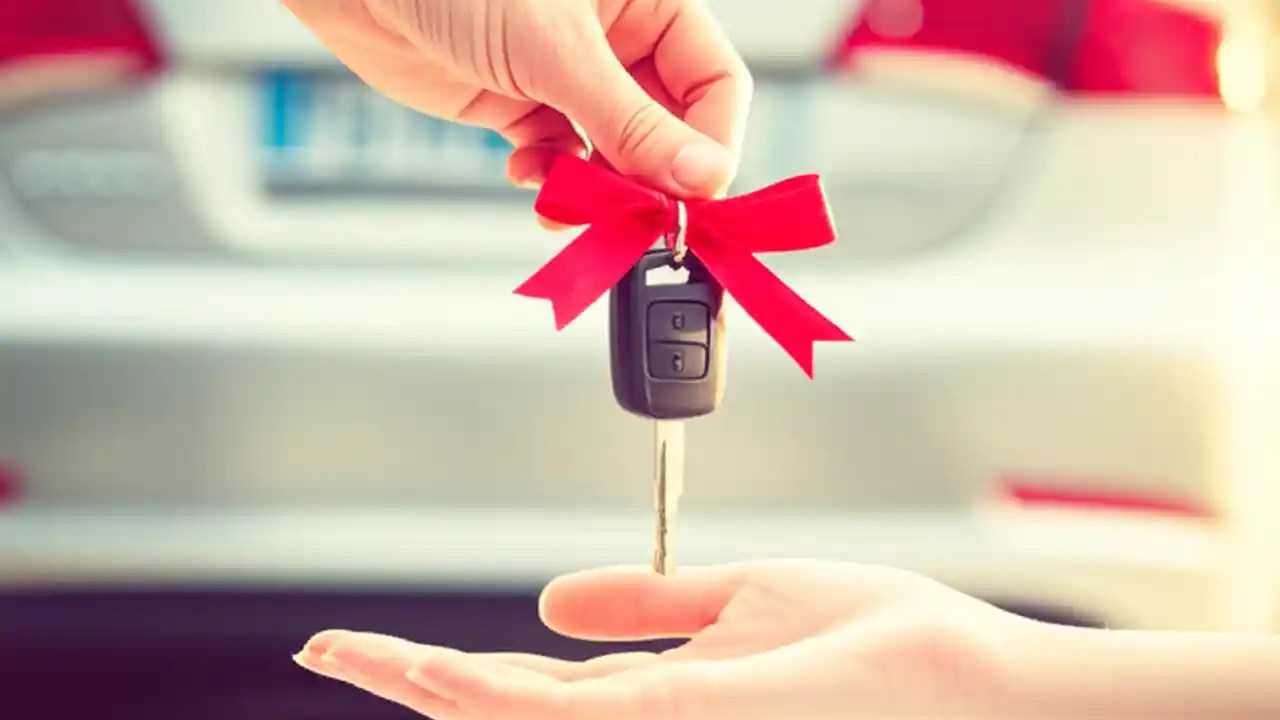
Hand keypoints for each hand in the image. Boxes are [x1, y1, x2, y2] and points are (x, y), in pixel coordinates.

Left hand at [281, 0, 749, 198]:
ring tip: (572, 203)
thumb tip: (702, 178)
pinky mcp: (522, 106)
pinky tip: (529, 177)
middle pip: (667, 128)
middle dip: (648, 178)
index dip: (711, 144)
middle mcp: (617, 41)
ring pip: (612, 155)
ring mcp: (569, 76)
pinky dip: (550, 183)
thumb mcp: (558, 50)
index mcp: (649, 3)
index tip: (695, 197)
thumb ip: (633, 122)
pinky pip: (561, 162)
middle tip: (637, 220)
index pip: (715, 84)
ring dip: (597, 191)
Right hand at [293, 560, 1024, 718]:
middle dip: (416, 683)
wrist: (976, 680)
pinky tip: (436, 673)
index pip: (534, 686)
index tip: (391, 647)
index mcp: (665, 694)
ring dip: (432, 687)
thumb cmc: (884, 643)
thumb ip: (651, 601)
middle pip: (506, 709)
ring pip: (520, 718)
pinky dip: (494, 696)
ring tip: (354, 655)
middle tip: (330, 651)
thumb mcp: (749, 598)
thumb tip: (548, 597)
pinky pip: (572, 714)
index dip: (453, 668)